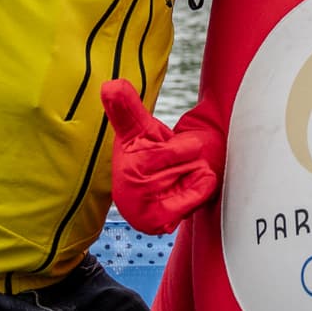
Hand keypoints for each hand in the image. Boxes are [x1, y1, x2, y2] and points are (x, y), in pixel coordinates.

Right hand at [101, 80, 220, 234]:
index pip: (171, 152)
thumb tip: (111, 85)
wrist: (152, 191)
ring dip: (195, 174)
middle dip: (189, 160)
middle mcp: (132, 194)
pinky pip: (196, 199)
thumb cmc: (146, 154)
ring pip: (197, 177)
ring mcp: (144, 213)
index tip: (170, 149)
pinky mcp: (160, 225)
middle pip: (189, 163)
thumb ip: (127, 107)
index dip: (182, 147)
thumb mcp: (140, 128)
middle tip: (174, 168)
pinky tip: (183, 192)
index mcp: (128, 167)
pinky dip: (200, 190)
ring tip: (178, 179)